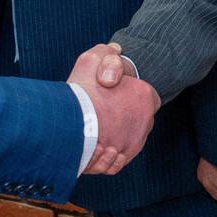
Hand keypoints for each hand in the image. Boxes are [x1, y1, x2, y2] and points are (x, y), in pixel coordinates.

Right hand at [68, 42, 159, 175]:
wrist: (70, 125)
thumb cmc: (82, 90)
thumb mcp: (94, 58)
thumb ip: (109, 56)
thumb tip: (116, 59)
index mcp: (146, 96)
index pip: (145, 96)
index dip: (128, 94)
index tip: (110, 96)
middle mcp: (146, 122)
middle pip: (135, 118)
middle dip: (119, 118)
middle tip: (97, 115)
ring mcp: (134, 143)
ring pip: (125, 140)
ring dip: (111, 138)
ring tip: (91, 133)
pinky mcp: (120, 160)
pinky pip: (116, 160)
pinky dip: (106, 157)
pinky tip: (93, 148)